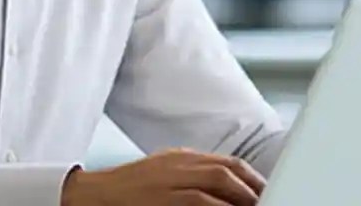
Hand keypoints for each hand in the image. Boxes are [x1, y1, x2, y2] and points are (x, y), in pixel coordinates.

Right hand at [61, 148, 265, 205]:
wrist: (91, 197)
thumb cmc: (129, 191)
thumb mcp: (164, 172)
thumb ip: (193, 175)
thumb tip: (228, 185)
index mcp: (181, 158)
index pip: (228, 163)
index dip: (253, 178)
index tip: (268, 193)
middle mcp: (177, 166)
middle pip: (227, 172)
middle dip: (253, 190)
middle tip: (269, 203)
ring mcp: (168, 182)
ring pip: (216, 185)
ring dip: (240, 200)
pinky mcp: (161, 199)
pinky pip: (197, 203)